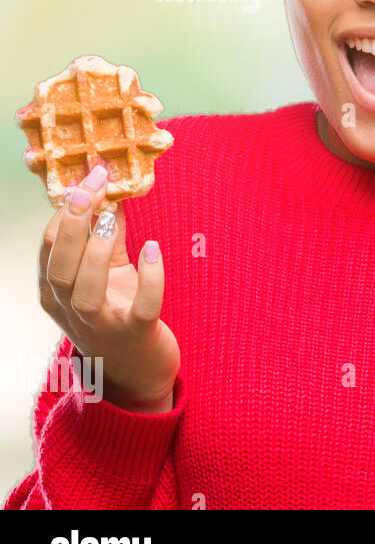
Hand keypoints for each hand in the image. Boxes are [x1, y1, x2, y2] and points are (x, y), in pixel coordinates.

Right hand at [39, 163, 177, 412]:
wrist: (139, 370)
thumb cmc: (120, 313)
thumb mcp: (108, 272)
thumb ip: (107, 236)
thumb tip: (111, 193)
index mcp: (56, 290)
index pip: (50, 245)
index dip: (67, 207)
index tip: (88, 173)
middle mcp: (70, 309)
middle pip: (58, 265)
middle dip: (72, 223)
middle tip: (90, 187)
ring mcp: (100, 325)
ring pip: (84, 288)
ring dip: (96, 250)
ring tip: (114, 218)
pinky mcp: (135, 335)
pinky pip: (140, 308)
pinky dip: (149, 279)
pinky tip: (154, 250)